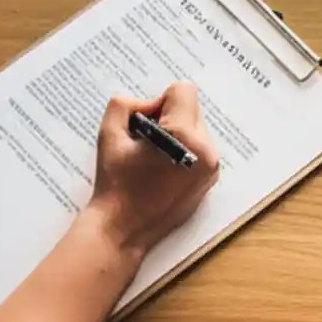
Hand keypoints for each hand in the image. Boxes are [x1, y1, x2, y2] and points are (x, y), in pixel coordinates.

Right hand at [85, 81, 220, 257]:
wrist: (122, 230)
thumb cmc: (114, 184)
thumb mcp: (109, 134)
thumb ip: (124, 104)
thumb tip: (149, 104)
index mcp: (185, 137)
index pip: (183, 91)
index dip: (158, 101)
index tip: (144, 124)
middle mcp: (206, 151)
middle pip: (192, 109)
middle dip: (168, 118)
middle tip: (144, 144)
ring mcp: (211, 168)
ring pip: (197, 129)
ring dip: (176, 135)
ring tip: (152, 160)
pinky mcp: (210, 181)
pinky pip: (200, 150)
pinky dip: (183, 152)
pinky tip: (161, 171)